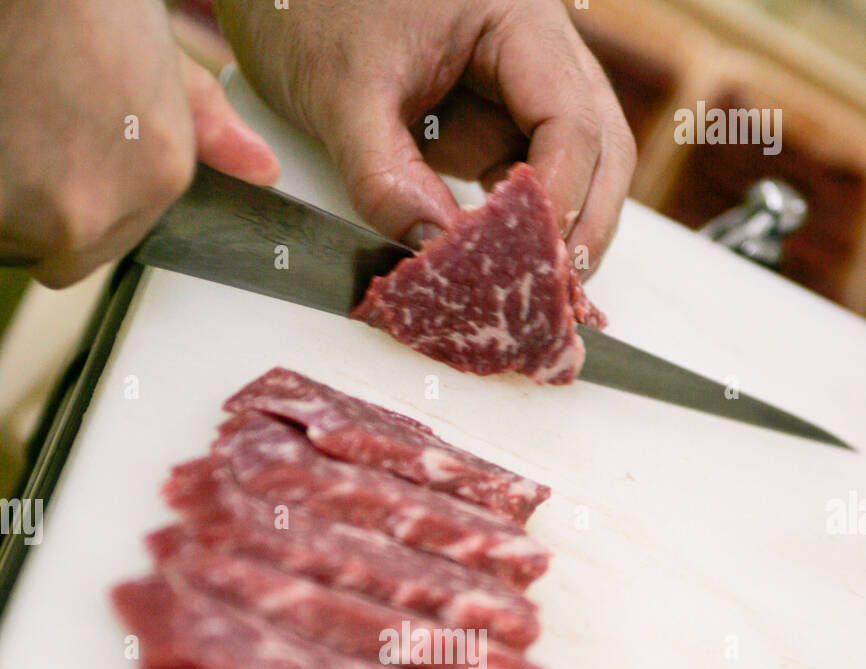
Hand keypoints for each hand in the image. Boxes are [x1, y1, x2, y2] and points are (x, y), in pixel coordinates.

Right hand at [0, 0, 278, 286]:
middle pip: (69, 253)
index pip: (121, 238)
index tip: (70, 162)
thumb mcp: (163, 61)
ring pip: (24, 246)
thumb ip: (211, 127)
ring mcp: (45, 217)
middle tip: (37, 145)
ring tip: (14, 142)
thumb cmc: (84, 9)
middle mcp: (103, 211)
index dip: (92, 202)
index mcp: (158, 174)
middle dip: (52, 213)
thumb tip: (262, 170)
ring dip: (14, 210)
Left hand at [216, 0, 634, 270]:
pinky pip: (534, 177)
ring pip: (581, 165)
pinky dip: (526, 225)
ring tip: (532, 290)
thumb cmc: (316, 10)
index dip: (557, 197)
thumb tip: (435, 249)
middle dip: (582, 224)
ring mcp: (524, 86)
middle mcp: (539, 47)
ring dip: (562, 230)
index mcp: (516, 15)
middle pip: (601, 145)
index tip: (528, 259)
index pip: (569, 118)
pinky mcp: (498, 120)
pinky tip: (506, 265)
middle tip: (550, 292)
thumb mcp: (341, 91)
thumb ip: (384, 176)